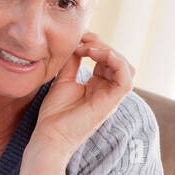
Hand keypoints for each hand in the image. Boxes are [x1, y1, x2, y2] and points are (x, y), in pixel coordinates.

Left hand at [32, 33, 135, 160]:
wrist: (49, 136)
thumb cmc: (54, 115)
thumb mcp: (63, 80)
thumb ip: (72, 62)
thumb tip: (77, 44)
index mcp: (98, 86)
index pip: (107, 60)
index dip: (96, 44)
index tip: (78, 38)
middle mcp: (108, 91)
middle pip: (117, 60)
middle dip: (102, 45)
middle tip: (82, 40)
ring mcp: (111, 98)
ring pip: (125, 68)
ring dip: (109, 52)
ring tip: (88, 48)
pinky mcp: (111, 103)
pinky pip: (126, 80)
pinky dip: (116, 63)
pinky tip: (97, 54)